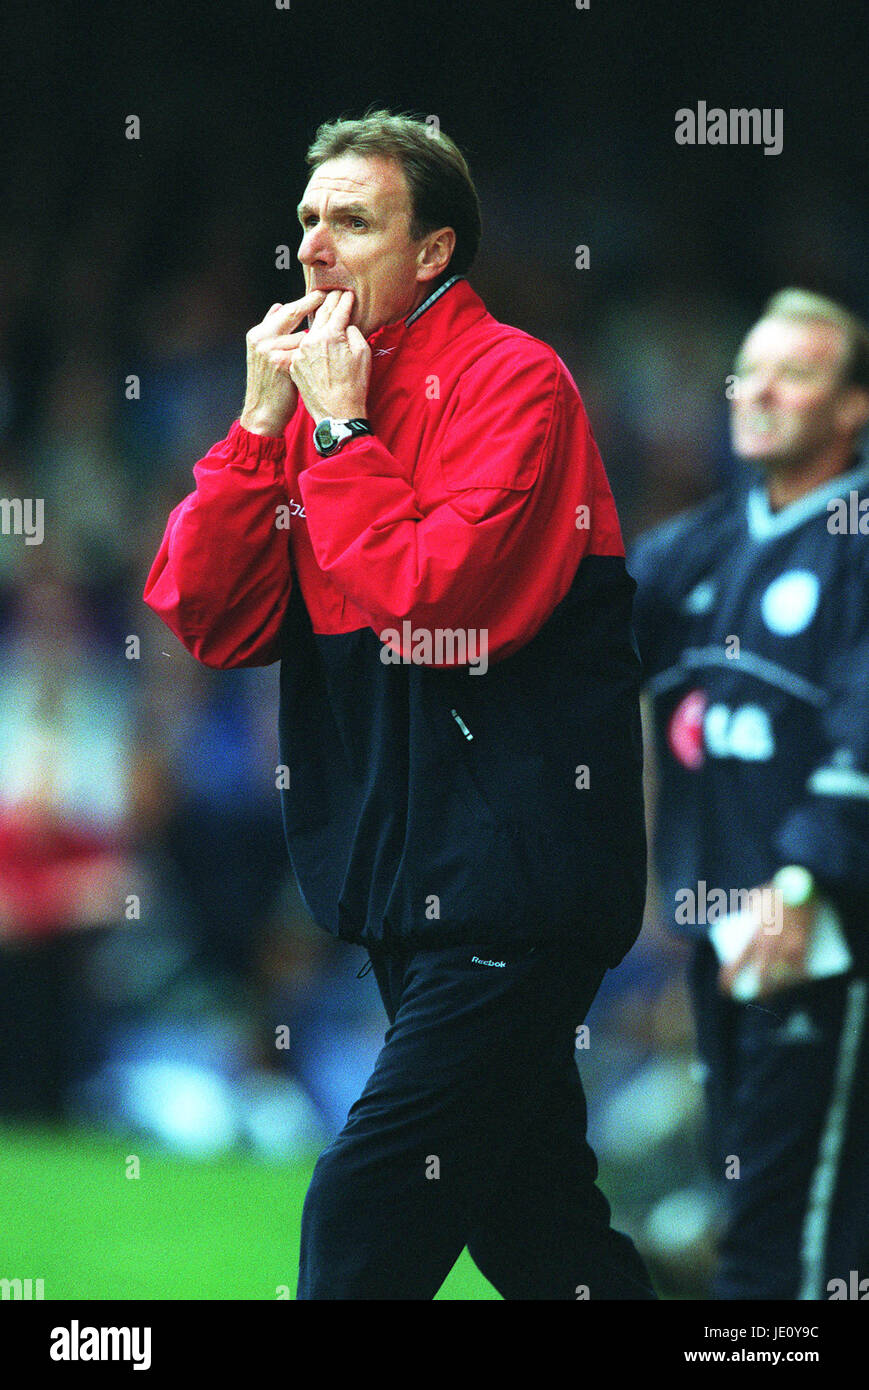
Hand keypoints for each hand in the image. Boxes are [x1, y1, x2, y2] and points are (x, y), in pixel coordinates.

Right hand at [240, 290, 327, 435]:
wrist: (263, 412)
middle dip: (314, 303)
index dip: (305, 301)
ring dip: (320, 334)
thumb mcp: (265, 354)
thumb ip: (272, 330)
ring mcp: (271, 351)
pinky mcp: (283, 364)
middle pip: (293, 314)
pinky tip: (331, 352)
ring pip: (304, 335)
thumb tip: (278, 306)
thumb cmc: (270, 385)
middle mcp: (262, 339)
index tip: (322, 292)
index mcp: (258, 333)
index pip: (285, 311)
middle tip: (334, 294)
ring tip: (337, 326)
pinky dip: (319, 351)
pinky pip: (307, 351)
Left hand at [283, 290, 370, 424]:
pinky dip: (308, 344)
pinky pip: (302, 350)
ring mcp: (300, 354)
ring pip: (309, 332)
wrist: (337, 413)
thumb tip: (345, 326)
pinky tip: (313, 341)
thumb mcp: (363, 355)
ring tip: (322, 314)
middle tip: (333, 294)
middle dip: (328, 303)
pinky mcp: (294, 366)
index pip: (338, 310)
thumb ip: (353, 333)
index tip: (347, 294)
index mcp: (330, 335)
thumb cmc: (354, 387)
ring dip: (316, 323)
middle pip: (320, 316)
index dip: (344, 300)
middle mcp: (311, 341)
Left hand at [718, 884, 813, 997]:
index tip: (724, 990)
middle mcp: (770, 945)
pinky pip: (804, 971)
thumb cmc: (776, 889)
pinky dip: (800, 980)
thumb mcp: (753, 897)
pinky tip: (797, 985)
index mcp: (753, 935)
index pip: (737, 964)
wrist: (802, 884)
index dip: (729, 980)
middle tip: (752, 997)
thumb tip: (743, 916)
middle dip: (756, 992)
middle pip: (761, 977)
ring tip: (774, 994)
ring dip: (778, 990)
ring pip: (783, 979)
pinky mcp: (806, 946)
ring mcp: (789, 947)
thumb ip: (746, 908)